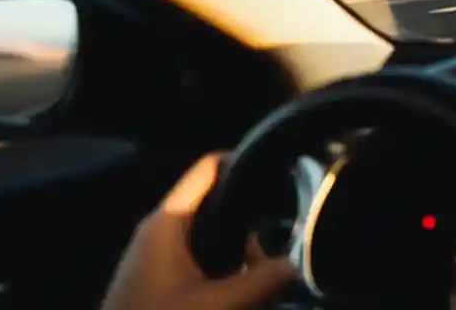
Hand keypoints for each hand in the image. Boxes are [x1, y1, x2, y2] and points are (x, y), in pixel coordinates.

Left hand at [101, 153, 296, 309]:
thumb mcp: (214, 306)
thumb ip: (259, 282)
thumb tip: (298, 263)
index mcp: (168, 220)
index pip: (207, 168)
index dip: (243, 161)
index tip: (280, 171)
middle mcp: (161, 226)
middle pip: (212, 197)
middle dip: (249, 210)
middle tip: (286, 224)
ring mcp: (157, 250)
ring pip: (208, 227)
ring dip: (239, 240)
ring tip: (269, 258)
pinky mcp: (159, 272)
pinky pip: (199, 249)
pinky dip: (224, 257)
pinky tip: (243, 278)